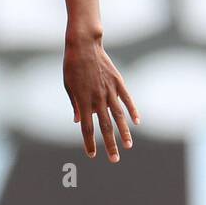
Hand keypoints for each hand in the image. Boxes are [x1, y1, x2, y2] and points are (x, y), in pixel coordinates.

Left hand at [64, 35, 139, 161]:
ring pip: (119, 116)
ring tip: (128, 146)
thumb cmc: (72, 66)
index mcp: (83, 101)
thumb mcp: (68, 86)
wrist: (84, 45)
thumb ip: (75, 104)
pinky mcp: (118, 82)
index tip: (93, 155)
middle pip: (105, 126)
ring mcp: (109, 90)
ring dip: (124, 133)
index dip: (90, 143)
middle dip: (110, 145)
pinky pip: (127, 99)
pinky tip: (137, 122)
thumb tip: (79, 121)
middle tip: (114, 160)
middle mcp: (97, 98)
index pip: (87, 128)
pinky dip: (133, 111)